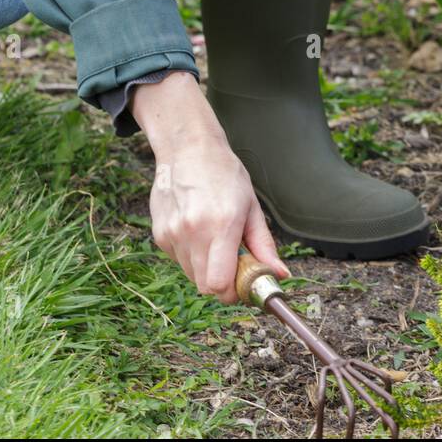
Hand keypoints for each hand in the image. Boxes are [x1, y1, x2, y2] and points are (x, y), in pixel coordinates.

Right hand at [150, 132, 289, 305]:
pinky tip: (197, 230)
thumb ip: (264, 246)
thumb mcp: (251, 207)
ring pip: (191, 275)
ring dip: (205, 267)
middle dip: (222, 283)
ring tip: (213, 238)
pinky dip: (191, 254)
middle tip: (232, 262)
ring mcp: (173, 234)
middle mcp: (194, 232)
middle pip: (205, 286)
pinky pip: (178, 260)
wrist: (187, 149)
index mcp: (222, 225)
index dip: (232, 292)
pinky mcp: (160, 234)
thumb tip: (281, 274)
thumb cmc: (224, 174)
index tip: (243, 283)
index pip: (219, 284)